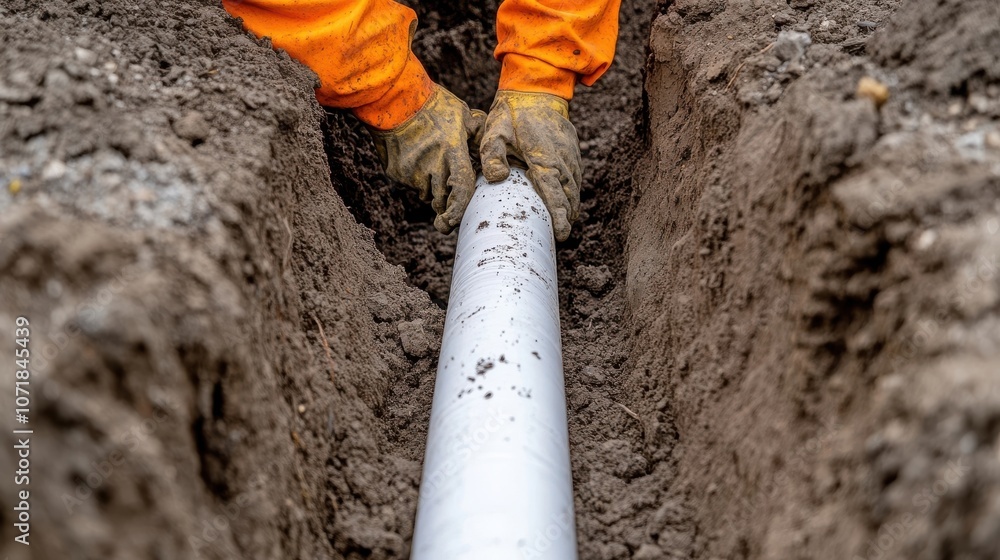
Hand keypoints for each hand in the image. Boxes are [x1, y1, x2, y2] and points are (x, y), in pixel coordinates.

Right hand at [369, 85, 485, 233]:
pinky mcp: (395, 172)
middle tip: (446, 208)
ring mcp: (411, 171)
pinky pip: (409, 183)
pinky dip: (415, 178)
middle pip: (440, 200)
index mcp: (451, 154)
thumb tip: (490, 150)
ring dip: (430, 188)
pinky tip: (415, 157)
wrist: (392, 100)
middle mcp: (431, 167)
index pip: (460, 192)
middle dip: (445, 206)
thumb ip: (479, 135)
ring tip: (430, 164)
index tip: (454, 222)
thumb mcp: (462, 115)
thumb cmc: (432, 104)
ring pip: (425, 193)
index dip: (458, 211)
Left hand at [480, 90, 581, 241]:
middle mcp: (563, 161)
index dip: (559, 217)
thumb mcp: (493, 133)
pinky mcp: (573, 152)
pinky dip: (572, 192)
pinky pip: (576, 178)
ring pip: (575, 188)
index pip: (555, 196)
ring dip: (571, 206)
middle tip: (558, 236)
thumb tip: (497, 178)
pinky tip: (566, 202)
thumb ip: (491, 156)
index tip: (562, 234)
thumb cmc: (511, 115)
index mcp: (545, 160)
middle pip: (569, 197)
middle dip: (566, 217)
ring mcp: (571, 156)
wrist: (536, 91)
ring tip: (563, 224)